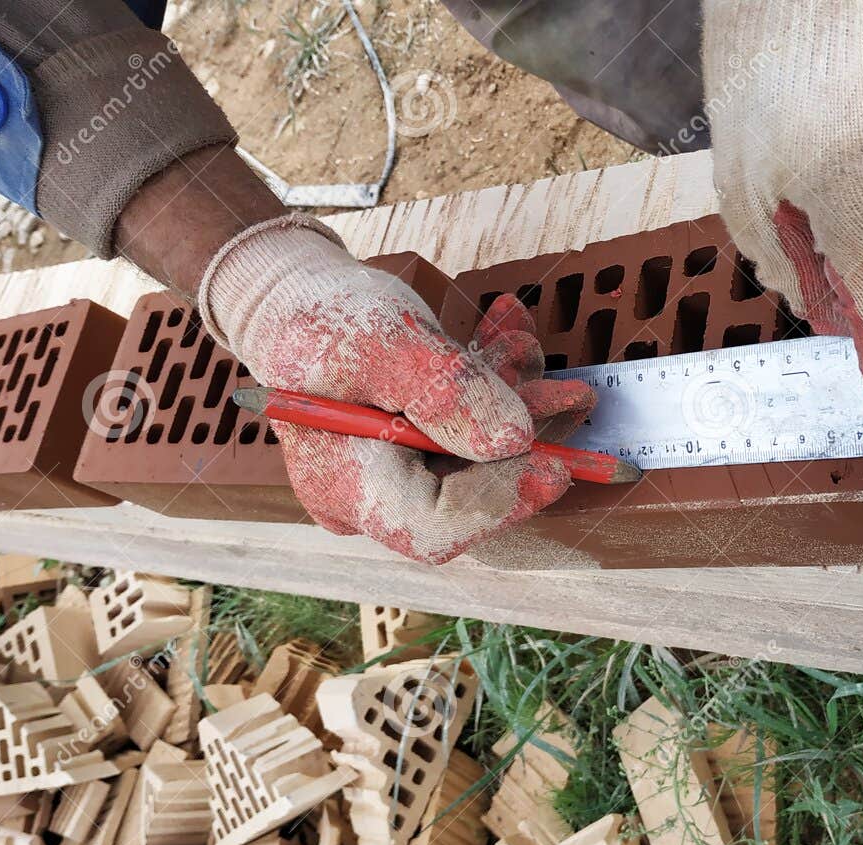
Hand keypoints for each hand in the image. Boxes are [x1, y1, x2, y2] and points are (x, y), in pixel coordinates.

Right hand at [198, 217, 594, 562]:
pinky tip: (506, 338)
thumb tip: (516, 439)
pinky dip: (495, 392)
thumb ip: (446, 389)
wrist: (294, 301)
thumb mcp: (384, 336)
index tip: (558, 465)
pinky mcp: (416, 457)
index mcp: (344, 484)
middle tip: (568, 388)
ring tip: (520, 341)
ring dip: (515, 403)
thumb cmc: (323, 315)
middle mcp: (368, 501)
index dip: (502, 501)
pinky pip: (469, 439)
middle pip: (466, 497)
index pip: (433, 525)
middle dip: (523, 438)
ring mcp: (393, 483)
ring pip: (476, 463)